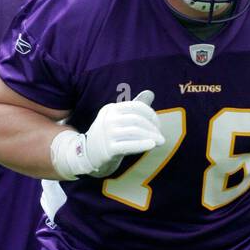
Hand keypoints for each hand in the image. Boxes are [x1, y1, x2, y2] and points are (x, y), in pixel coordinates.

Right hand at [50, 90, 164, 180]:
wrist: (88, 156)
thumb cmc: (108, 136)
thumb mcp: (119, 119)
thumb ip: (134, 107)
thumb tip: (150, 93)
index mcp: (111, 109)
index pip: (136, 106)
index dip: (151, 114)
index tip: (158, 124)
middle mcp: (108, 119)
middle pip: (136, 119)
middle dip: (152, 127)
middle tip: (161, 135)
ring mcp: (107, 134)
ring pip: (134, 132)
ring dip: (151, 136)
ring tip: (161, 142)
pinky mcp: (108, 149)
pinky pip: (128, 146)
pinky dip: (142, 145)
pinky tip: (152, 145)